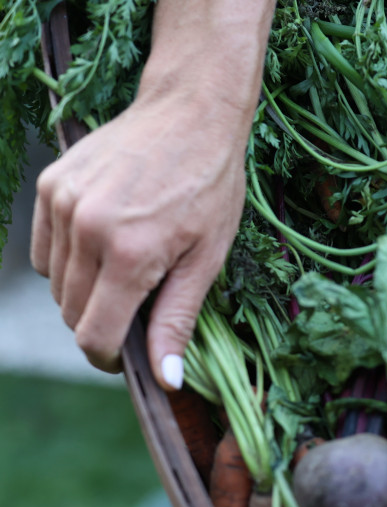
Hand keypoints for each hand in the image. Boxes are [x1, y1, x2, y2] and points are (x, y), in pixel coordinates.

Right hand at [30, 91, 246, 388]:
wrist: (191, 115)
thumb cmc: (210, 189)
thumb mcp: (207, 261)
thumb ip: (177, 321)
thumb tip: (165, 380)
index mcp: (130, 254)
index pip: (95, 335)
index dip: (110, 357)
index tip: (129, 356)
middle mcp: (86, 229)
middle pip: (72, 313)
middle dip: (102, 322)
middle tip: (141, 303)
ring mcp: (62, 204)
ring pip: (56, 284)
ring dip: (86, 290)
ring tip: (129, 265)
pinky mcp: (50, 185)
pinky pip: (44, 250)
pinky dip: (68, 260)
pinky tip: (105, 242)